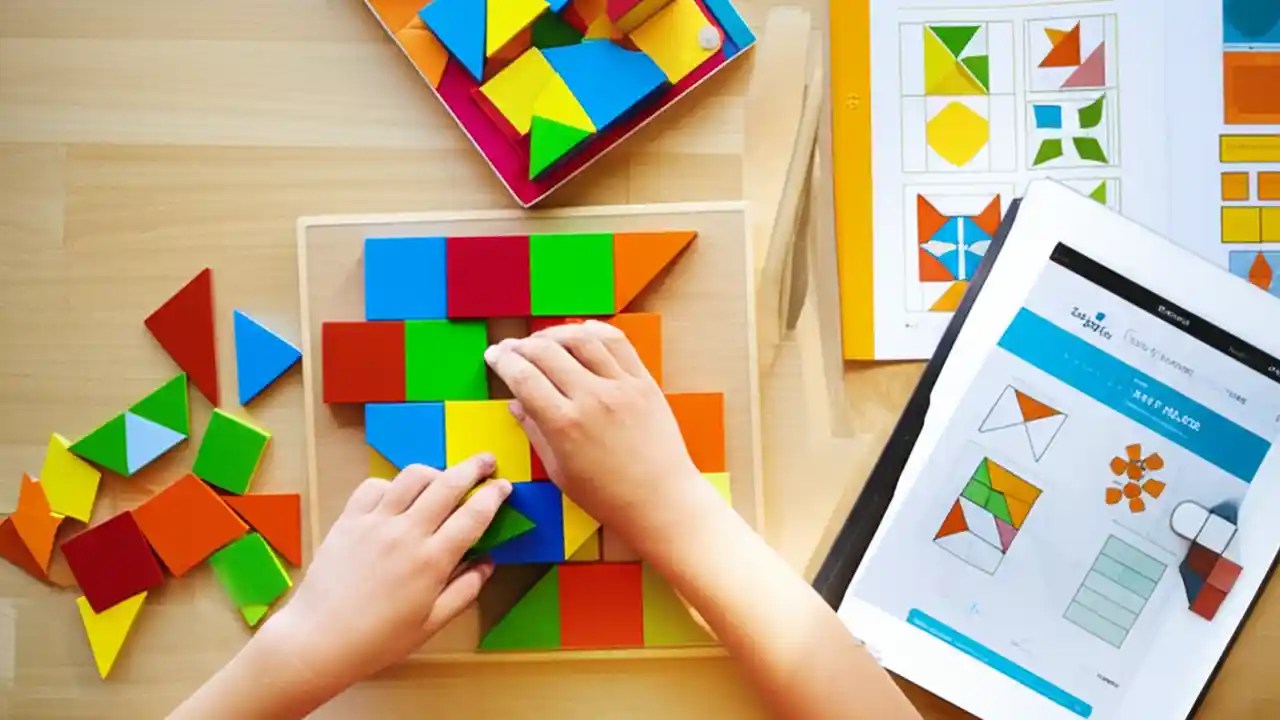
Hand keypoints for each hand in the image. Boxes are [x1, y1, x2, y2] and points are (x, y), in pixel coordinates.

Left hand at [256, 457, 509, 692]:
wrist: (319, 640)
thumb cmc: (378, 640)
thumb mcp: (431, 623)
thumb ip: (465, 590)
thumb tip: (488, 562)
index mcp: (432, 561)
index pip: (473, 516)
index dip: (494, 496)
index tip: (504, 487)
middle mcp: (407, 533)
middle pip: (448, 484)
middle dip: (473, 468)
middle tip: (487, 461)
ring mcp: (375, 522)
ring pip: (413, 476)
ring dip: (435, 471)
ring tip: (443, 478)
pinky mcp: (349, 520)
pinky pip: (374, 486)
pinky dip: (392, 485)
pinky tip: (397, 497)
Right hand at [483, 320, 704, 541]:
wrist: (662, 501)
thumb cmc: (607, 496)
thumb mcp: (560, 471)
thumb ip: (535, 432)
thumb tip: (514, 403)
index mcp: (565, 425)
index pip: (523, 378)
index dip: (503, 361)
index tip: (493, 355)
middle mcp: (592, 398)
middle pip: (546, 353)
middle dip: (521, 345)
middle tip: (510, 347)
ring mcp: (621, 386)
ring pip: (581, 339)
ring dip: (554, 333)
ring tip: (541, 339)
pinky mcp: (645, 382)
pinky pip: (618, 343)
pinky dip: (595, 330)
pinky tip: (580, 331)